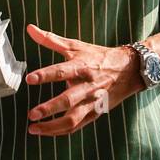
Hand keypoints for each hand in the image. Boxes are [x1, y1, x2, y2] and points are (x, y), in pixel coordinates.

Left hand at [24, 24, 141, 135]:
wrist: (130, 70)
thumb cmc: (98, 56)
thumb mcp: (75, 46)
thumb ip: (50, 39)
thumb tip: (29, 28)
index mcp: (81, 67)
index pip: (61, 71)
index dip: (45, 75)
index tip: (29, 79)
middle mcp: (87, 86)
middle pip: (68, 100)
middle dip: (49, 108)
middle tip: (31, 114)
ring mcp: (92, 102)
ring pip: (73, 119)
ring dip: (52, 126)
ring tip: (33, 128)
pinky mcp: (95, 113)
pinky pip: (77, 126)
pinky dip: (60, 131)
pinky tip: (45, 131)